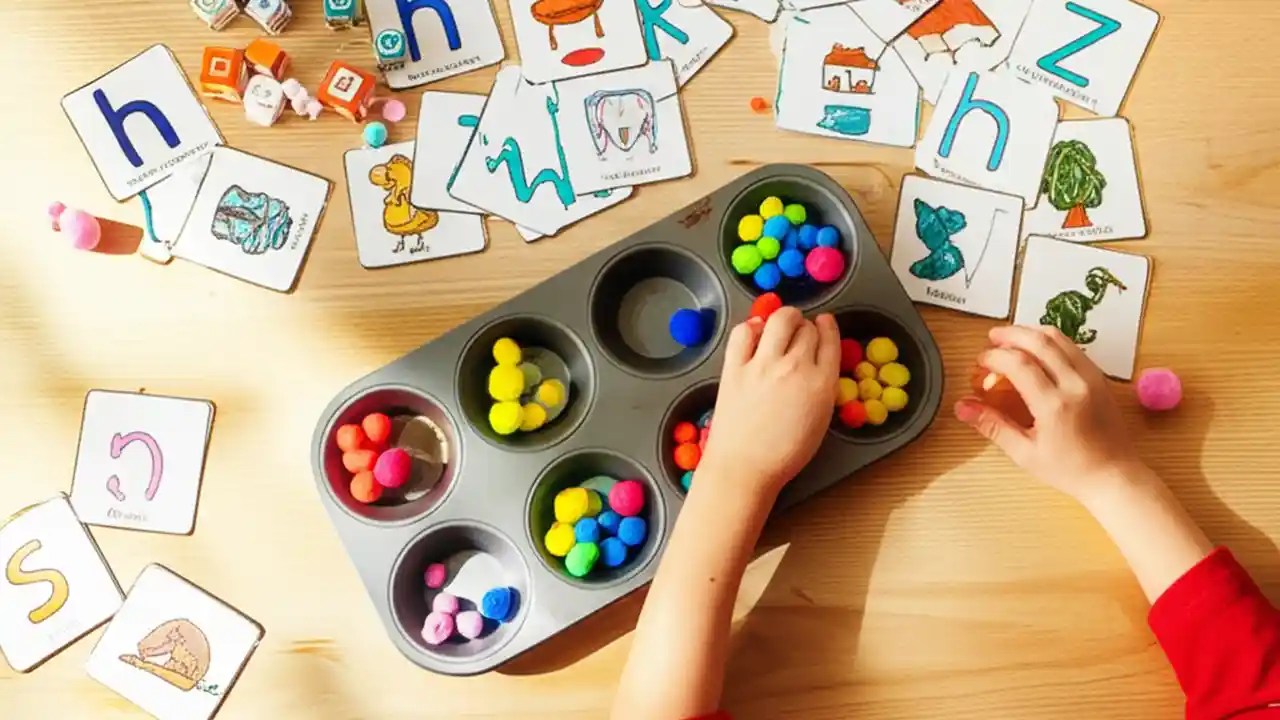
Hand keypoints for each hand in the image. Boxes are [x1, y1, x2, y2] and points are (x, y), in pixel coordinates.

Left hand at [698, 308, 841, 499]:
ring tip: (781, 325)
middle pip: (806, 328)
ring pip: (779, 320)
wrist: (745, 468)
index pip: (829, 340)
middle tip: (800, 332)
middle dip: (806, 327)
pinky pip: (743, 332)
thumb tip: (816, 363)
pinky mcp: (734, 367)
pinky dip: (752, 326)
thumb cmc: (784, 454)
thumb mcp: (820, 420)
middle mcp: (795, 367)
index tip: (824, 322)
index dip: (828, 328)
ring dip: (784, 318)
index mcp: (821, 383)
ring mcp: (762, 365)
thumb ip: (822, 387)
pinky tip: (756, 332)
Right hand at [954, 325, 1143, 502]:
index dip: (995, 356)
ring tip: (1012, 339)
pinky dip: (1052, 342)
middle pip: (1039, 341)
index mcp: (1054, 405)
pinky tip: (1038, 351)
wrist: (1113, 475)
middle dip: (1011, 334)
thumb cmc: (1069, 470)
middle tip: (992, 338)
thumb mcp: (1024, 453)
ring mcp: (1092, 378)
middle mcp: (1076, 385)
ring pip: (1060, 338)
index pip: (1019, 364)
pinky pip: (1073, 348)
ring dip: (1032, 332)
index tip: (981, 361)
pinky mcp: (1101, 378)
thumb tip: (962, 407)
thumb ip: (992, 425)